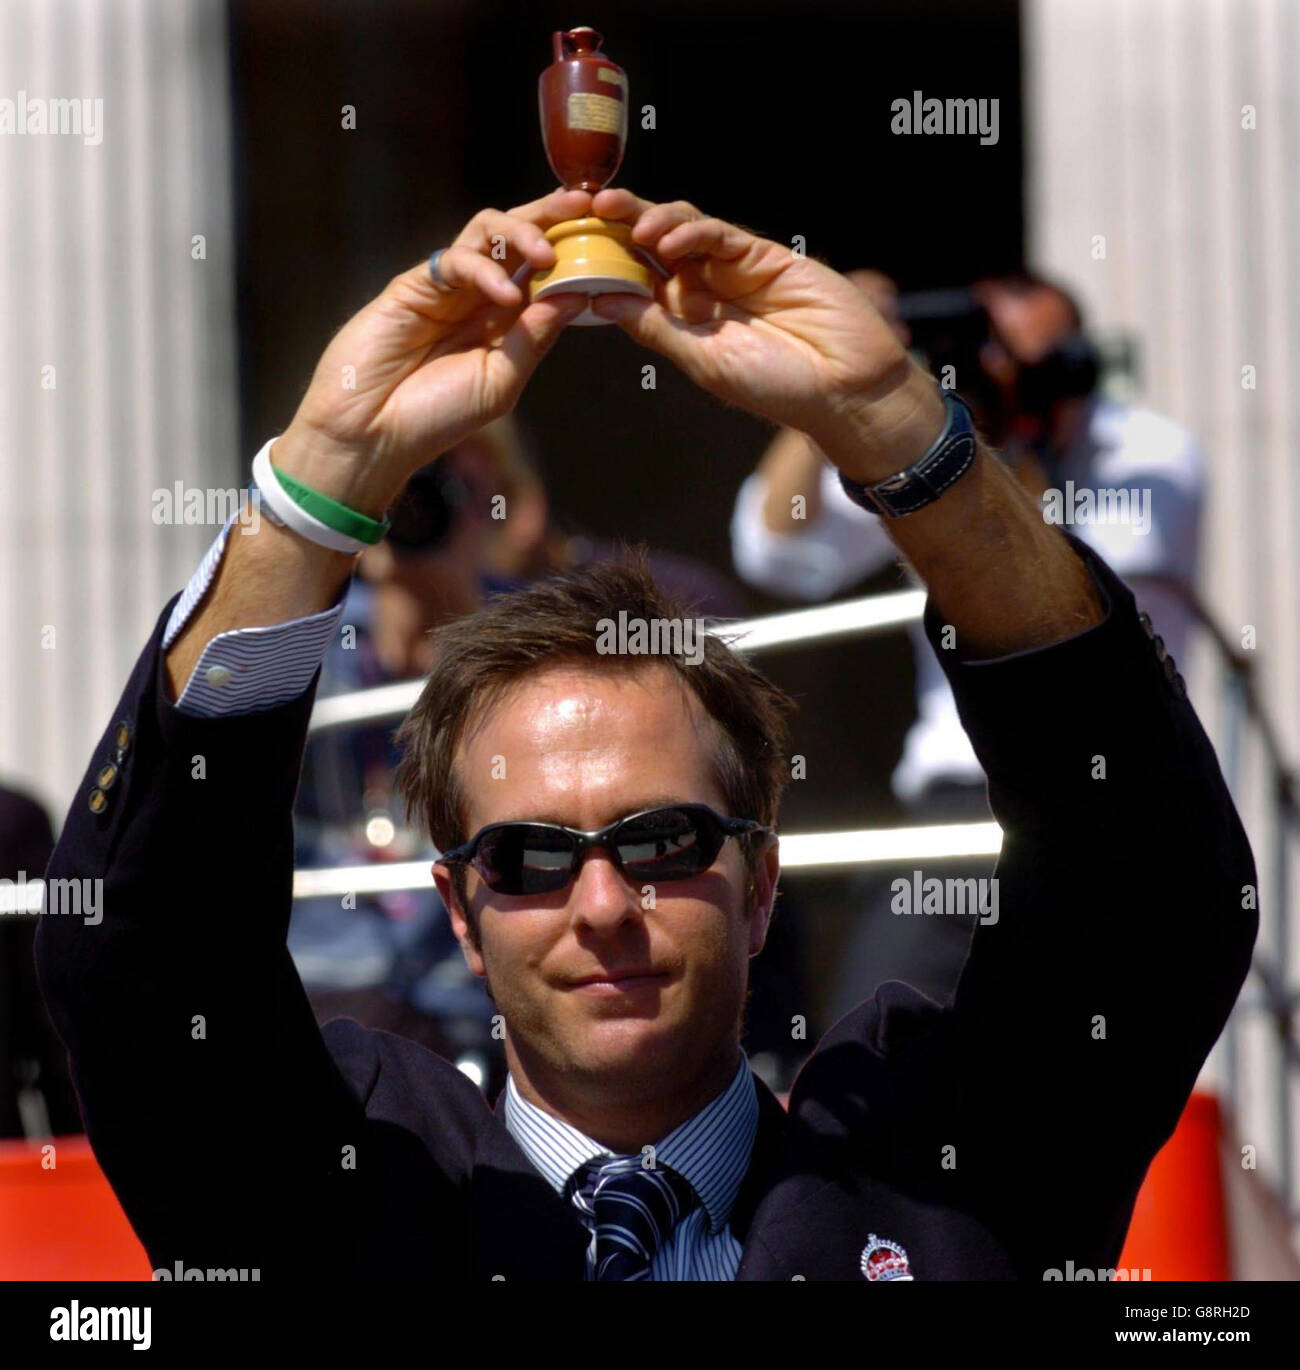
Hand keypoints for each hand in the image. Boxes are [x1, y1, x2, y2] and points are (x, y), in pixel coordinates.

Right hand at [278, 190, 592, 513]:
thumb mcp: (501, 382)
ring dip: (521, 233)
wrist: (374, 435)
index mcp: (504, 320)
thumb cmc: (436, 417)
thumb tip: (576, 297)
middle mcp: (478, 296)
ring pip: (487, 233)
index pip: (545, 269)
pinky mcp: (413, 286)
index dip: (575, 248)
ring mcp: (445, 287)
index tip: (610, 234)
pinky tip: (504, 294)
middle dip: (553, 217)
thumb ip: (534, 340)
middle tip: (586, 206)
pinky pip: (453, 261)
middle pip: (519, 237)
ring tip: (546, 255)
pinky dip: (483, 270)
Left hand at [588, 190, 944, 482]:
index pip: (630, 279)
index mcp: (680, 318)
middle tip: (576, 209)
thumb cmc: (774, 386)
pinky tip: (664, 236)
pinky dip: (689, 228)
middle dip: (611, 225)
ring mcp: (730, 268)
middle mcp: (701, 288)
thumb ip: (654, 328)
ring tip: (613, 216)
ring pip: (678, 228)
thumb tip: (598, 302)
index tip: (560, 250)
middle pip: (647, 245)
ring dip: (643, 218)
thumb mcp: (700, 360)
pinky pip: (717, 233)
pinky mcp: (761, 254)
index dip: (597, 261)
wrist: (842, 386)